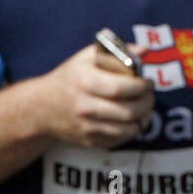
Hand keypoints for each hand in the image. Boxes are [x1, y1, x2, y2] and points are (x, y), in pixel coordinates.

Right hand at [36, 45, 155, 149]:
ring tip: (144, 107)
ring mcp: (86, 127)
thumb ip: (117, 52)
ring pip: (128, 129)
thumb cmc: (70, 78)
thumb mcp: (87, 57)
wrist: (42, 107)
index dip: (141, 86)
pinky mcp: (89, 142)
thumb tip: (145, 51)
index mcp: (85, 82)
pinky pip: (120, 139)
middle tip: (150, 95)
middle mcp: (84, 107)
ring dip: (144, 118)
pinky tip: (132, 119)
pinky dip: (132, 130)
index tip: (148, 82)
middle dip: (147, 103)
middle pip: (128, 111)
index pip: (121, 88)